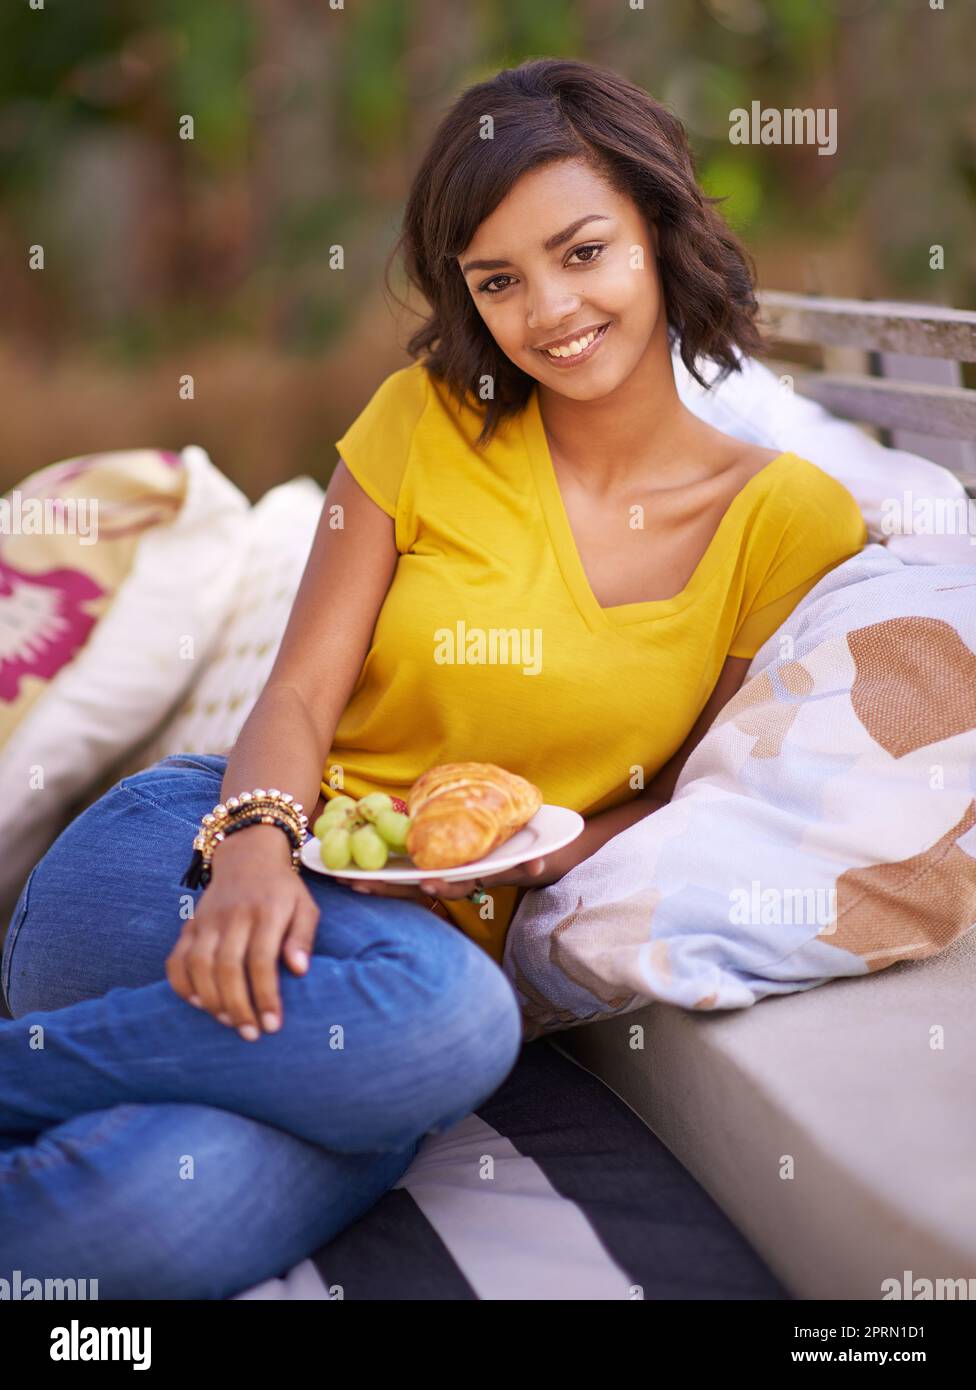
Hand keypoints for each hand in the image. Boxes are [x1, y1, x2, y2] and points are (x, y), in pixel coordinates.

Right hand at [166, 828, 319, 1039]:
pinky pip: (176, 958)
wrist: (248, 856)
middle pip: (227, 967)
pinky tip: (198, 1003)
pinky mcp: (190, 924)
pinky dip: (182, 984)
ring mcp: (207, 920)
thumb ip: (304, 937)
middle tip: (250, 1034)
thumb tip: (299, 970)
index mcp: (266, 911)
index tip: (272, 1025)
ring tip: (228, 1022)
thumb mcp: (305, 906)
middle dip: (237, 1006)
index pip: (262, 960)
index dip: (265, 995)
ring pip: (199, 965)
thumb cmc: (283, 890)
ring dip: (211, 999)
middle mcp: (233, 915)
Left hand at [342, 856, 551, 903]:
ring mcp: (436, 873)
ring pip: (401, 882)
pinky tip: (348, 864)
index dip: (441, 887)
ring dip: (374, 882)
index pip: (455, 887)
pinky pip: (398, 868)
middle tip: (357, 885)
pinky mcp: (425, 860)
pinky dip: (375, 867)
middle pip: (416, 889)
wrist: (522, 850)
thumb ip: (530, 862)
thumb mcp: (532, 856)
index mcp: (473, 879)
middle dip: (388, 889)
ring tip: (344, 880)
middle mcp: (451, 880)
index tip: (426, 883)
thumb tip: (538, 866)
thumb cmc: (526, 851)